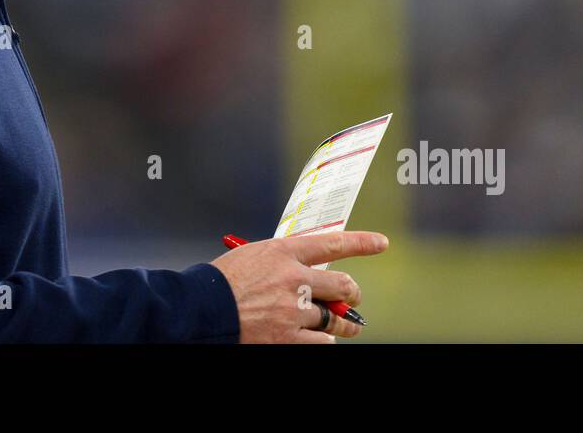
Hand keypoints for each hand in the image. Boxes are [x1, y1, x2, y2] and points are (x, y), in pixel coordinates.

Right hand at [210, 230, 388, 343]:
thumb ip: (282, 262)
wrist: (201, 309)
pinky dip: (324, 339)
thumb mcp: (253, 257)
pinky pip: (321, 340)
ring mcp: (293, 310)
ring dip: (343, 322)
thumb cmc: (221, 282)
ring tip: (347, 326)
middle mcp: (294, 279)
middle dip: (353, 294)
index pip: (333, 243)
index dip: (362, 242)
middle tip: (354, 299)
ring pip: (335, 317)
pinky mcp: (288, 337)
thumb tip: (306, 272)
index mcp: (283, 252)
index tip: (380, 243)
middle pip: (342, 285)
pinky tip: (319, 337)